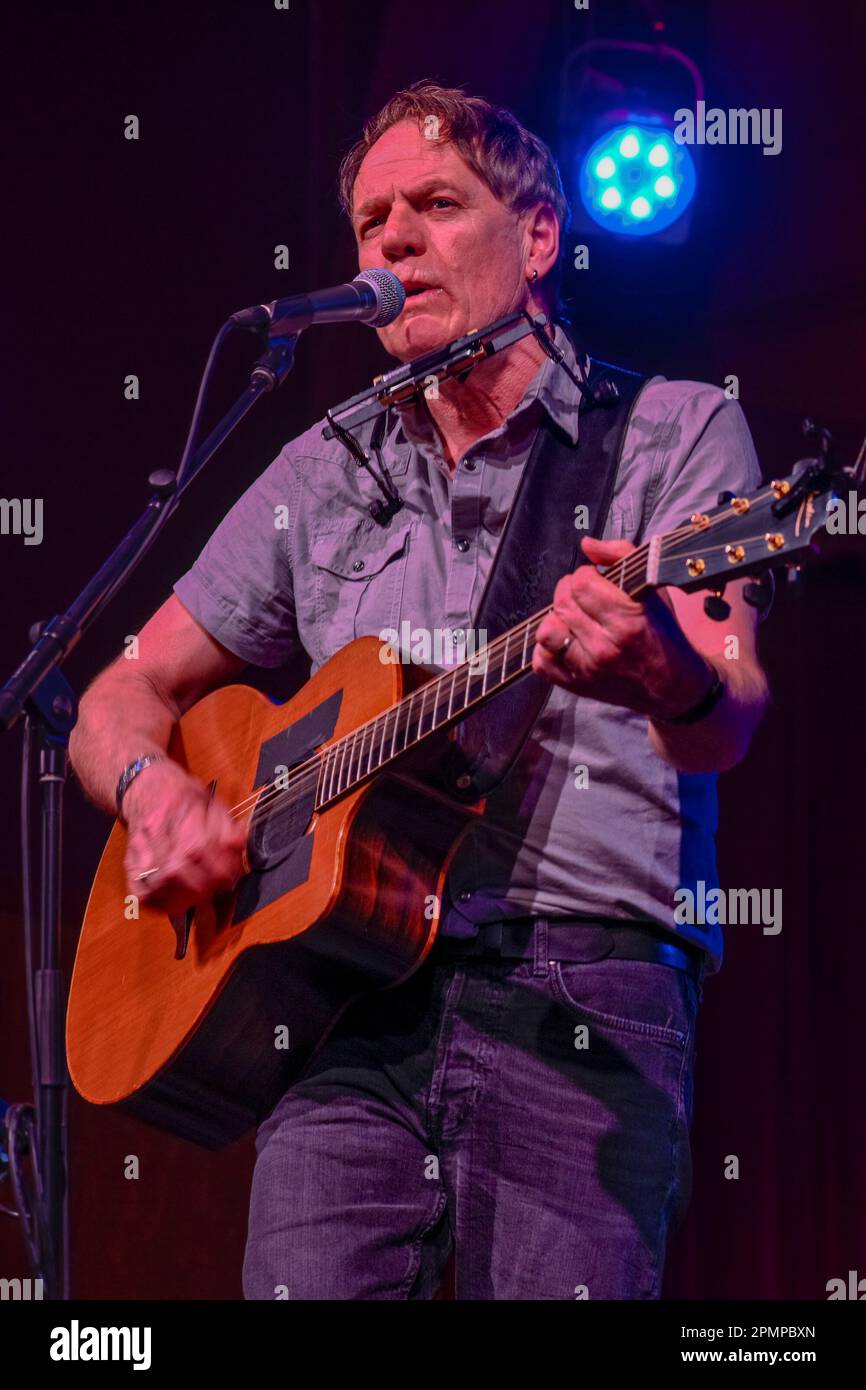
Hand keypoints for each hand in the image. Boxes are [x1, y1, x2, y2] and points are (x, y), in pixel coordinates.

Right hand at [121, 759, 247, 914]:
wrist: (144, 786)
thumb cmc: (183, 796)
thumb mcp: (210, 801)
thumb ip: (226, 824)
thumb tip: (240, 843)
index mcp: (180, 811)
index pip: (197, 847)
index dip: (217, 868)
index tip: (231, 876)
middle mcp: (156, 831)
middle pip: (176, 870)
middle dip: (203, 886)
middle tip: (217, 887)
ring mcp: (140, 849)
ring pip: (158, 884)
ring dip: (184, 898)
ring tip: (200, 894)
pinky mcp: (130, 863)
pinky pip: (139, 892)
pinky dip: (158, 902)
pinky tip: (176, 900)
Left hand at [532, 537, 714, 719]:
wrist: (672, 686)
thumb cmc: (663, 633)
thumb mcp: (653, 589)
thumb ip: (621, 556)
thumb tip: (586, 544)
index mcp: (628, 621)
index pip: (581, 583)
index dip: (586, 575)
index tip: (597, 580)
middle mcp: (606, 648)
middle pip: (562, 603)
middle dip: (570, 592)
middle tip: (584, 597)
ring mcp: (589, 670)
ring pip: (547, 632)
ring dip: (556, 619)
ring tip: (573, 619)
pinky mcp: (577, 687)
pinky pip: (542, 662)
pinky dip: (548, 649)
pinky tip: (567, 642)